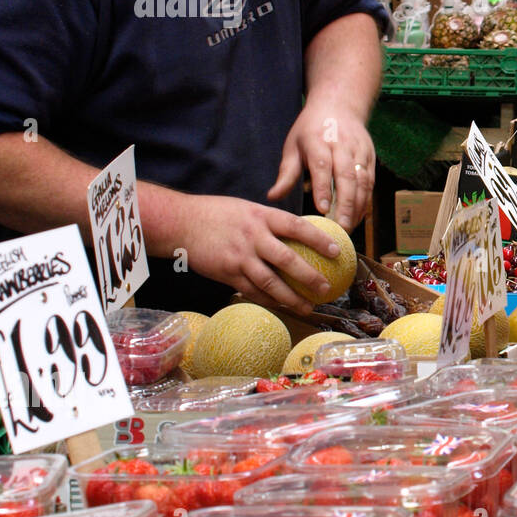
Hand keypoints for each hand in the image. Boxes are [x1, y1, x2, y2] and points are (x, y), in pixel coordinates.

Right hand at [176, 195, 344, 314]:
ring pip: (270, 282)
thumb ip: (270, 222)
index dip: (319, 240)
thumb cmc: (217, 214)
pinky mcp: (227, 274)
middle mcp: (252, 237)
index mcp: (261, 216)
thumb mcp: (247, 208)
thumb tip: (299, 233)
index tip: (337, 251)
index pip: (296, 227)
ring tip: (308, 307)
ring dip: (291, 298)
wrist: (179, 223)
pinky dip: (269, 301)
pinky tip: (283, 307)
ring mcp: (239, 257)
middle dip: (309, 276)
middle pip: (287, 259)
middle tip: (327, 288)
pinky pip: (252, 291)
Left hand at [268, 100, 374, 229]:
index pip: (322, 166)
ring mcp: (359, 150)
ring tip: (350, 227)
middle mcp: (341, 145)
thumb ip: (287, 173)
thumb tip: (272, 197)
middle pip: (347, 176)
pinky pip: (370, 181)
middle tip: (340, 228)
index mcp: (318, 140)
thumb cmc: (311, 130)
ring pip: (362, 181)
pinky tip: (359, 216)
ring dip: (358, 206)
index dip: (323, 189)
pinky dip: (366, 200)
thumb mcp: (293, 146)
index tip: (322, 210)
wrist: (339, 105)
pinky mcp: (370, 156)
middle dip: (345, 204)